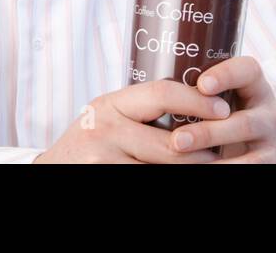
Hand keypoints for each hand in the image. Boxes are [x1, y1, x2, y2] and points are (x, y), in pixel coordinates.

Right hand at [34, 79, 232, 162]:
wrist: (52, 171)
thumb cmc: (89, 143)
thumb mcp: (107, 116)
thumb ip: (140, 110)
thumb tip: (198, 98)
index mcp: (110, 104)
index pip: (163, 94)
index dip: (198, 102)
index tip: (223, 109)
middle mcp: (105, 131)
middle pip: (170, 144)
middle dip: (202, 150)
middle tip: (220, 152)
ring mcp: (104, 162)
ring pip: (164, 170)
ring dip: (191, 170)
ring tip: (209, 166)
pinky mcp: (105, 182)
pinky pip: (148, 180)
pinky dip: (168, 180)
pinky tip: (183, 176)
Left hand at [164, 56, 275, 163]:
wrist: (266, 145)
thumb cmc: (230, 114)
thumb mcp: (227, 97)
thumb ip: (200, 92)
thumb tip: (147, 92)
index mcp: (255, 86)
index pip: (247, 70)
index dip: (226, 75)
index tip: (201, 85)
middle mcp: (270, 113)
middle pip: (243, 122)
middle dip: (208, 132)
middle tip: (176, 140)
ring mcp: (272, 142)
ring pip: (246, 153)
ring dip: (212, 158)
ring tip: (182, 158)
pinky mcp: (271, 164)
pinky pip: (248, 170)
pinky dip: (222, 170)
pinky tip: (197, 170)